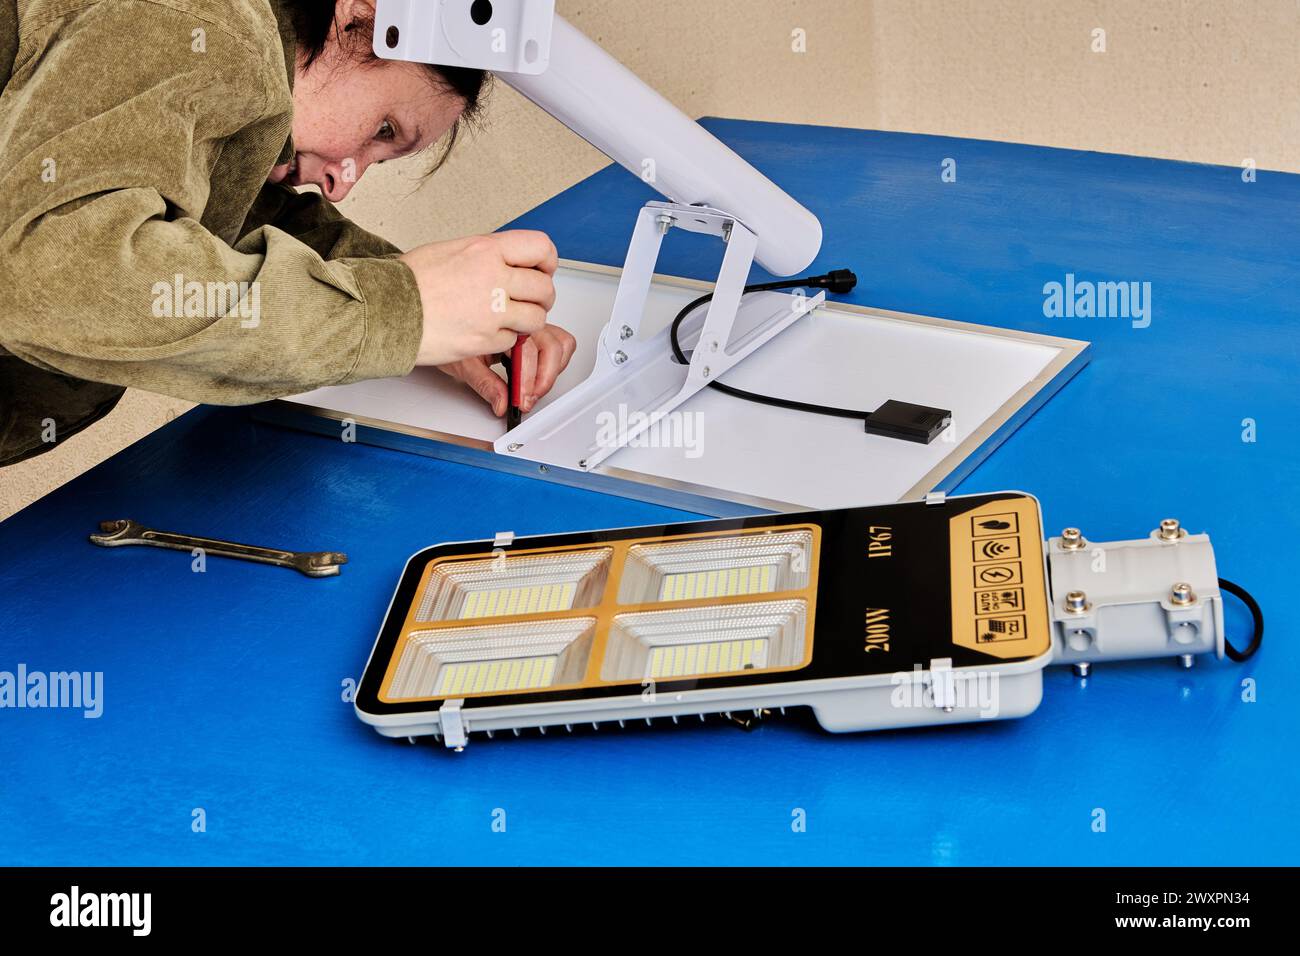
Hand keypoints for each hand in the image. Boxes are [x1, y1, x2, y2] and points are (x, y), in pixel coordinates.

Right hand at [399, 230, 557, 365]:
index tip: (543, 270)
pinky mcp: (485, 338)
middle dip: (541, 298)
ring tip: (510, 320)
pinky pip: (512, 341)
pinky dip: (504, 340)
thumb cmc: (407, 282)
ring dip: (527, 322)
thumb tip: (506, 260)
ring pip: (536, 318)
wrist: (385, 310)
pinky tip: (486, 332)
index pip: (540, 247)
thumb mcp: (451, 250)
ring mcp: (492, 310)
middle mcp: (494, 277)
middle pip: (544, 288)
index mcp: (486, 250)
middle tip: (530, 301)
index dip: (547, 262)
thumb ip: (485, 255)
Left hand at [438, 323, 577, 415]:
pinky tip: (541, 370)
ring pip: (561, 342)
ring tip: (537, 386)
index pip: (527, 353)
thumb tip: (502, 403)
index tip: (521, 400)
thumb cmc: (445, 331)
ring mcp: (530, 322)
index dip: (527, 382)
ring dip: (553, 367)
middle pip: (551, 347)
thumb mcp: (462, 362)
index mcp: (503, 322)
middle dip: (543, 378)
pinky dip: (558, 356)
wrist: (434, 317)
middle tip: (529, 397)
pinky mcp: (536, 328)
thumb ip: (485, 384)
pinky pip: (560, 339)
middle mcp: (520, 319)